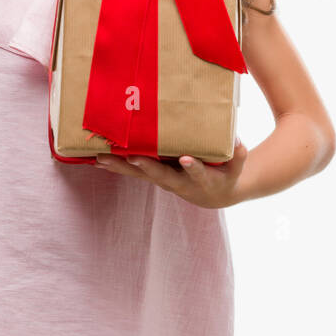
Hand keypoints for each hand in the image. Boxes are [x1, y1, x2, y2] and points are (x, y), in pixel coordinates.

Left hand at [94, 137, 248, 208]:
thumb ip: (238, 156)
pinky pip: (132, 172)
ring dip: (121, 167)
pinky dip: (116, 167)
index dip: (193, 167)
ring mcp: (163, 180)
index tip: (188, 160)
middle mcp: (178, 182)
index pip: (198, 172)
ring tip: (101, 159)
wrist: (214, 195)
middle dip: (146, 167)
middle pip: (160, 175)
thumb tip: (237, 140)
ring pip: (140, 175)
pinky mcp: (153, 176)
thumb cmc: (226, 176)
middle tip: (132, 158)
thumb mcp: (237, 168)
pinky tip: (97, 160)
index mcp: (201, 179)